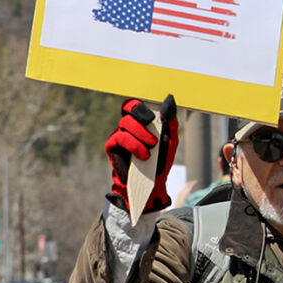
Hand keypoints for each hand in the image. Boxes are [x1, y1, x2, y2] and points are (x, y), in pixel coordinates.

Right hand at [106, 96, 177, 213]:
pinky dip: (132, 147)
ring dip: (139, 139)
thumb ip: (170, 120)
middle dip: (142, 124)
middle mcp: (127, 127)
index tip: (152, 117)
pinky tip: (142, 157)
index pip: (133, 105)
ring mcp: (118, 137)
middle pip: (128, 114)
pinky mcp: (112, 149)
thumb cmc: (161, 159)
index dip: (140, 107)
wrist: (153, 183)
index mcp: (140, 122)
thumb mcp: (171, 139)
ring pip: (123, 128)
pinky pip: (118, 141)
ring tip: (150, 152)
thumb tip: (169, 99)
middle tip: (154, 140)